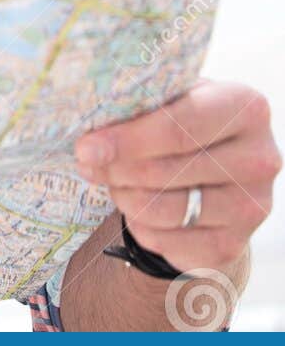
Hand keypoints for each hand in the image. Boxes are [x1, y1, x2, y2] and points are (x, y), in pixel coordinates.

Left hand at [75, 79, 280, 274]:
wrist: (221, 169)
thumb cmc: (187, 121)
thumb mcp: (174, 99)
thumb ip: (142, 106)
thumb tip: (91, 137)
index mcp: (246, 108)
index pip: (180, 126)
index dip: (128, 140)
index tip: (86, 147)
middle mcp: (259, 159)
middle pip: (168, 171)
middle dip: (117, 169)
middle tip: (88, 163)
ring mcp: (251, 207)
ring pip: (166, 210)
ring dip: (126, 197)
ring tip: (113, 181)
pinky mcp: (234, 245)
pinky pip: (171, 244)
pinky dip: (141, 227)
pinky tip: (136, 207)